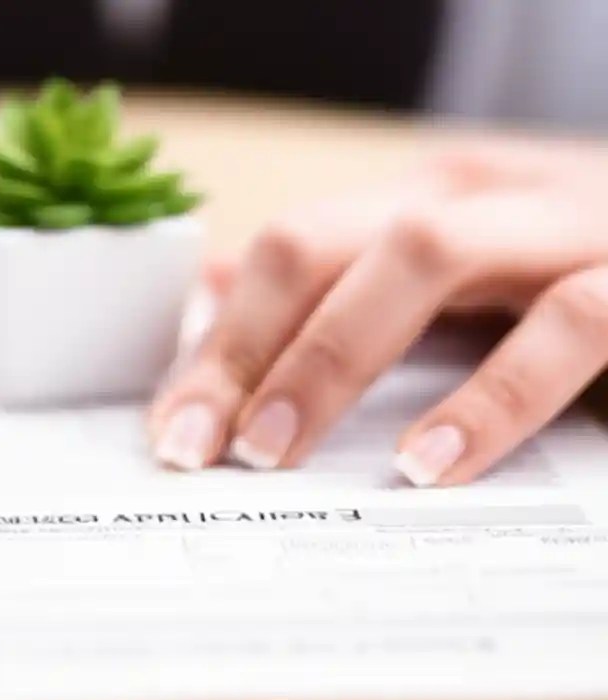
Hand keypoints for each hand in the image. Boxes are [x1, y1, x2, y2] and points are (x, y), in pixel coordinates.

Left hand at [150, 140, 607, 486]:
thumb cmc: (581, 264)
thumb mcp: (460, 265)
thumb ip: (350, 279)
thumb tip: (216, 289)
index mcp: (431, 195)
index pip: (292, 250)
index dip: (220, 338)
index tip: (174, 427)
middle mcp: (485, 198)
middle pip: (331, 242)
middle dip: (251, 345)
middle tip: (202, 444)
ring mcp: (565, 230)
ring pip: (427, 255)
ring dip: (334, 356)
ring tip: (276, 449)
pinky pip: (570, 324)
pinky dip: (493, 399)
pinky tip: (433, 462)